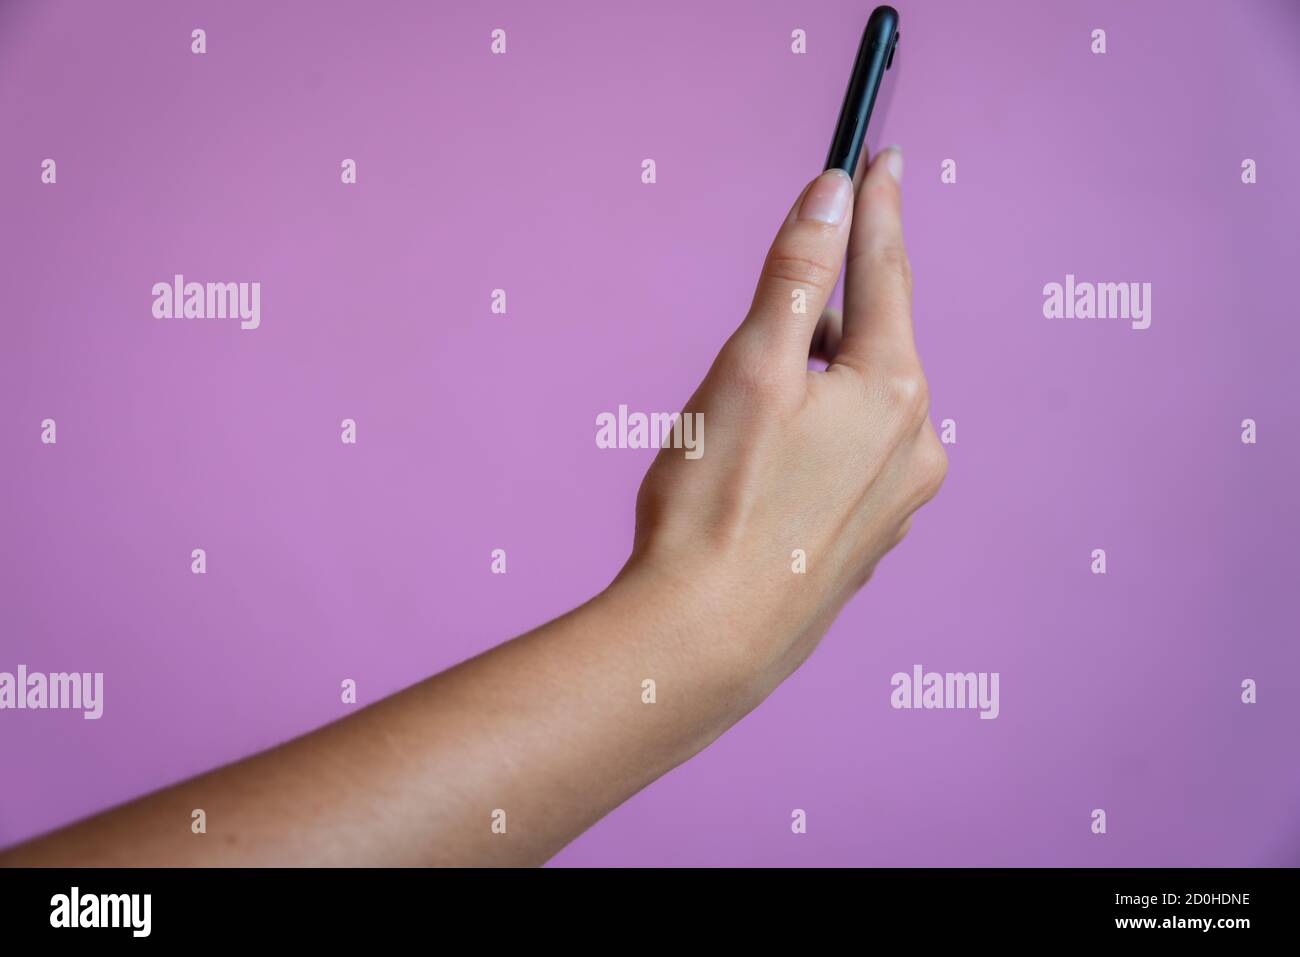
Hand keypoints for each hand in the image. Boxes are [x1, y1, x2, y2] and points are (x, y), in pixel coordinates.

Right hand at [619, 148, 946, 689]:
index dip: (877, 210)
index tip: (881, 159)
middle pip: (873, 343)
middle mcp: (916, 445)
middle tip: (764, 332)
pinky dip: (816, 443)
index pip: (887, 274)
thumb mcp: (750, 368)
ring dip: (814, 387)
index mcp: (894, 391)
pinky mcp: (868, 541)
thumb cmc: (717, 506)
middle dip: (823, 319)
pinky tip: (765, 475)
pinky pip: (850, 462)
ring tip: (744, 426)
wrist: (706, 641)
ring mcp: (897, 502)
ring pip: (860, 406)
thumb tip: (833, 193)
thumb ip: (796, 274)